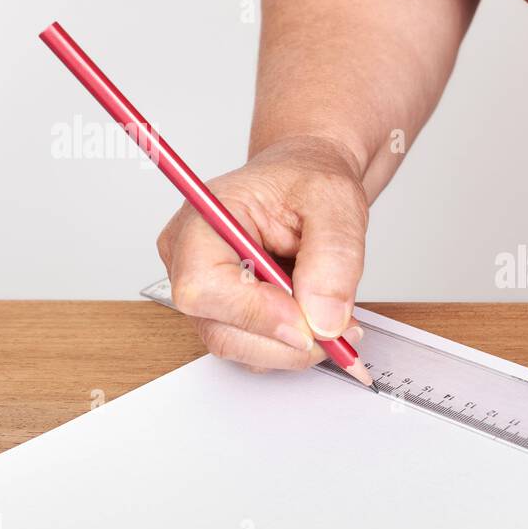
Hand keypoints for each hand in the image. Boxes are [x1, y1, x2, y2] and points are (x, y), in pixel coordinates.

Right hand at [155, 136, 368, 371]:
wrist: (307, 185)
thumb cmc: (308, 180)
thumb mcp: (335, 202)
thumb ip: (333, 258)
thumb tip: (324, 321)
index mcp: (203, 221)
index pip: (203, 287)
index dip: (256, 314)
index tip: (309, 321)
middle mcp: (189, 260)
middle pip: (219, 330)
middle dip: (285, 342)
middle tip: (339, 332)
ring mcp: (205, 291)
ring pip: (240, 347)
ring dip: (294, 346)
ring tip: (336, 319)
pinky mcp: (226, 312)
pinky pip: (254, 347)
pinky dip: (292, 345)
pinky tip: (318, 318)